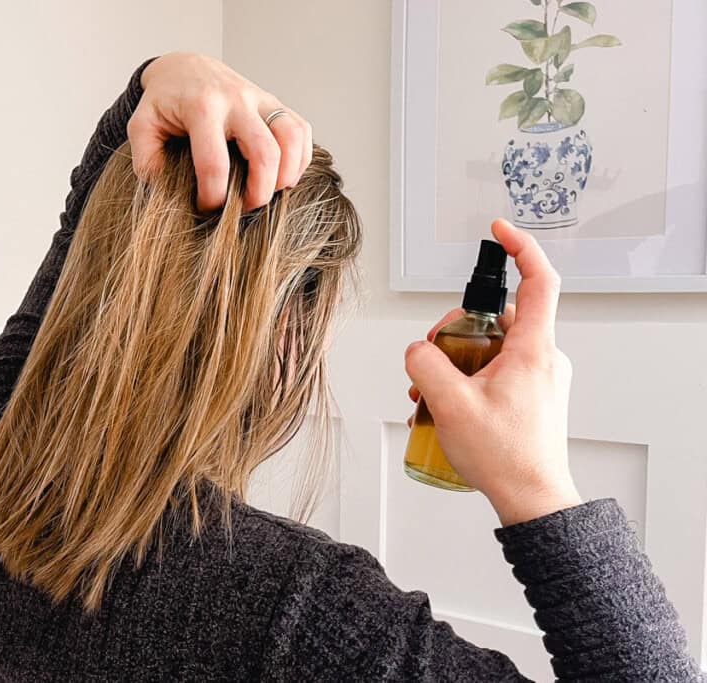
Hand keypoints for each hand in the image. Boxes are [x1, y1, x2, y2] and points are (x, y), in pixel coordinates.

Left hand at [128, 52, 312, 211]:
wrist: (186, 68)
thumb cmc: (164, 102)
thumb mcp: (142, 126)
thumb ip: (147, 159)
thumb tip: (167, 191)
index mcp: (201, 107)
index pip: (214, 163)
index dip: (213, 197)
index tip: (205, 208)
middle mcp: (236, 100)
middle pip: (264, 152)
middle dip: (258, 192)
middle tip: (243, 207)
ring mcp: (260, 99)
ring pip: (291, 138)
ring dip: (286, 174)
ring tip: (269, 192)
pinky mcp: (275, 103)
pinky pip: (301, 130)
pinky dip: (300, 158)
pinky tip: (282, 175)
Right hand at [404, 219, 581, 525]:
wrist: (534, 499)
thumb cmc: (505, 457)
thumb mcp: (451, 405)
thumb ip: (426, 364)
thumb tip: (418, 350)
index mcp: (533, 350)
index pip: (539, 280)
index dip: (520, 248)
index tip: (499, 231)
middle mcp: (542, 358)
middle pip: (498, 317)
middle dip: (457, 330)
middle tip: (431, 358)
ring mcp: (540, 378)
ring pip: (493, 347)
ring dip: (458, 361)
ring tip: (432, 395)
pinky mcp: (533, 396)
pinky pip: (497, 371)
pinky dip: (469, 379)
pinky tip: (446, 408)